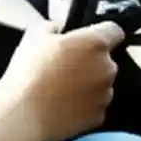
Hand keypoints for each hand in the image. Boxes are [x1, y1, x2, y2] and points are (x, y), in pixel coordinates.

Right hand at [0, 21, 123, 140]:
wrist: (26, 114)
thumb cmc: (30, 73)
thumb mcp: (34, 35)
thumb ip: (53, 25)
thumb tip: (58, 28)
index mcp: (94, 43)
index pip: (114, 30)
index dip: (102, 31)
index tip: (89, 36)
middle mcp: (106, 67)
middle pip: (104, 59)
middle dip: (88, 60)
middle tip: (63, 64)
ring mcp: (105, 94)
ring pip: (99, 83)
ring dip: (85, 82)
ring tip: (58, 86)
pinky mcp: (99, 115)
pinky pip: (94, 104)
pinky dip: (82, 103)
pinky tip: (61, 102)